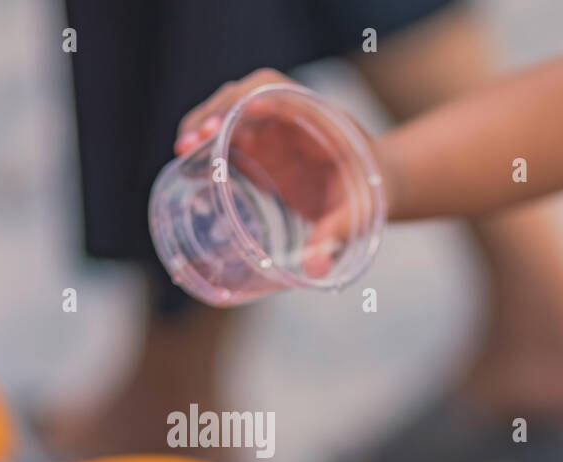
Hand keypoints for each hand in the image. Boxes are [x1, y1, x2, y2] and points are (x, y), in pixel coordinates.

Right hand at [174, 68, 393, 278]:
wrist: (381, 183)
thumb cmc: (373, 192)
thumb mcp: (360, 212)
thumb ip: (338, 235)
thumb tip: (316, 269)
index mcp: (317, 117)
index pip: (277, 91)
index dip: (248, 100)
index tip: (228, 118)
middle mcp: (290, 116)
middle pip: (243, 96)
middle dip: (214, 113)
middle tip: (190, 142)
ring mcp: (273, 130)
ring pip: (228, 113)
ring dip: (202, 126)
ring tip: (182, 152)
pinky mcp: (262, 148)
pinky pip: (227, 138)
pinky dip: (207, 148)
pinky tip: (190, 166)